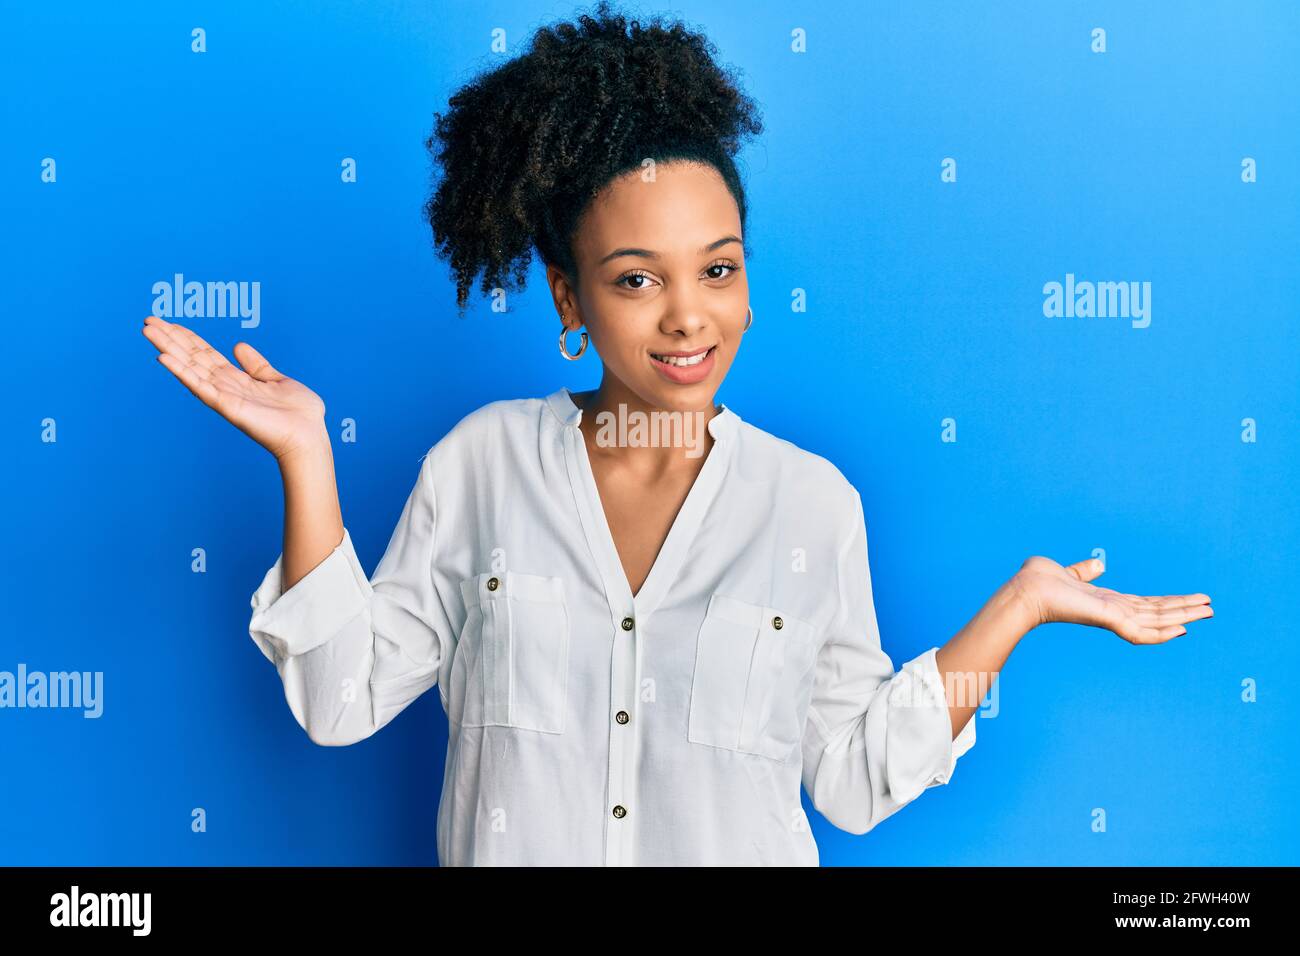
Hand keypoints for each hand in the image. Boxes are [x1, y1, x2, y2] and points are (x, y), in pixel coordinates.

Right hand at [141, 316, 328, 461]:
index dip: (187, 338)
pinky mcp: (228, 407)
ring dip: (168, 349)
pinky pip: (201, 387)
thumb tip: (238, 345)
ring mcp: (225, 397)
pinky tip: (164, 358)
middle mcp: (226, 387)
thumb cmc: (299, 414)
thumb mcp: (276, 379)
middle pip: (192, 358)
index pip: (206, 354)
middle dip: (170, 339)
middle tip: (148, 320)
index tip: (169, 322)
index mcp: (238, 380)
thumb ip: (256, 365)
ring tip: (148, 331)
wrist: (310, 437)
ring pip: (190, 368)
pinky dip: (182, 373)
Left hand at [1012, 555, 1212, 644]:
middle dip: (1184, 609)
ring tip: (1208, 612)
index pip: (1144, 604)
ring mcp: (1111, 617)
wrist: (1023, 589)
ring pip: (1156, 621)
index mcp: (1106, 601)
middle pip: (1157, 612)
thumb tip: (1098, 565)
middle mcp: (1112, 611)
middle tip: (1211, 607)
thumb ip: (1085, 572)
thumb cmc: (1038, 581)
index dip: (1168, 603)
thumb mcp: (1069, 573)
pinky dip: (1162, 633)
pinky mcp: (1108, 619)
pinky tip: (1182, 629)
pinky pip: (1141, 631)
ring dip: (1183, 617)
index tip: (1190, 600)